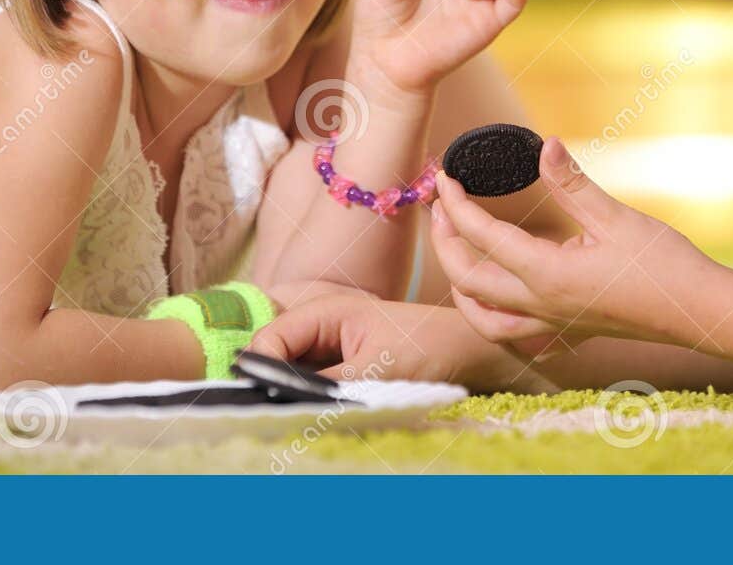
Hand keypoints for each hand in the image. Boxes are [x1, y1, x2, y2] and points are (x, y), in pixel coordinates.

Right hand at [247, 294, 555, 392]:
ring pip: (292, 376)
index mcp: (324, 311)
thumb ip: (326, 385)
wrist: (472, 350)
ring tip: (304, 420)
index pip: (269, 340)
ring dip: (296, 398)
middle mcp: (321, 326)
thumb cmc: (429, 346)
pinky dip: (316, 402)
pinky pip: (314, 387)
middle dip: (275, 387)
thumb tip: (284, 403)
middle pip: (275, 358)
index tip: (266, 404)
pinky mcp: (343, 367)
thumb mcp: (376, 368)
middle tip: (283, 418)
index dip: (260, 370)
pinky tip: (324, 417)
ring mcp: (331, 347)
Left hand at [431, 137, 719, 347]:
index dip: (456, 204)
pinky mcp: (570, 331)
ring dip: (460, 287)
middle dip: (445, 242)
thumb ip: (574, 183)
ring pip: (484, 319)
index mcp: (548, 274)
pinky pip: (515, 336)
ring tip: (454, 254)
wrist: (700, 312)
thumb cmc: (663, 264)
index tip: (444, 177)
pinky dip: (493, 319)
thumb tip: (545, 145)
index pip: (483, 236)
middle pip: (468, 281)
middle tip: (440, 206)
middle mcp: (542, 305)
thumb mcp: (616, 217)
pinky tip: (497, 302)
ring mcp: (554, 325)